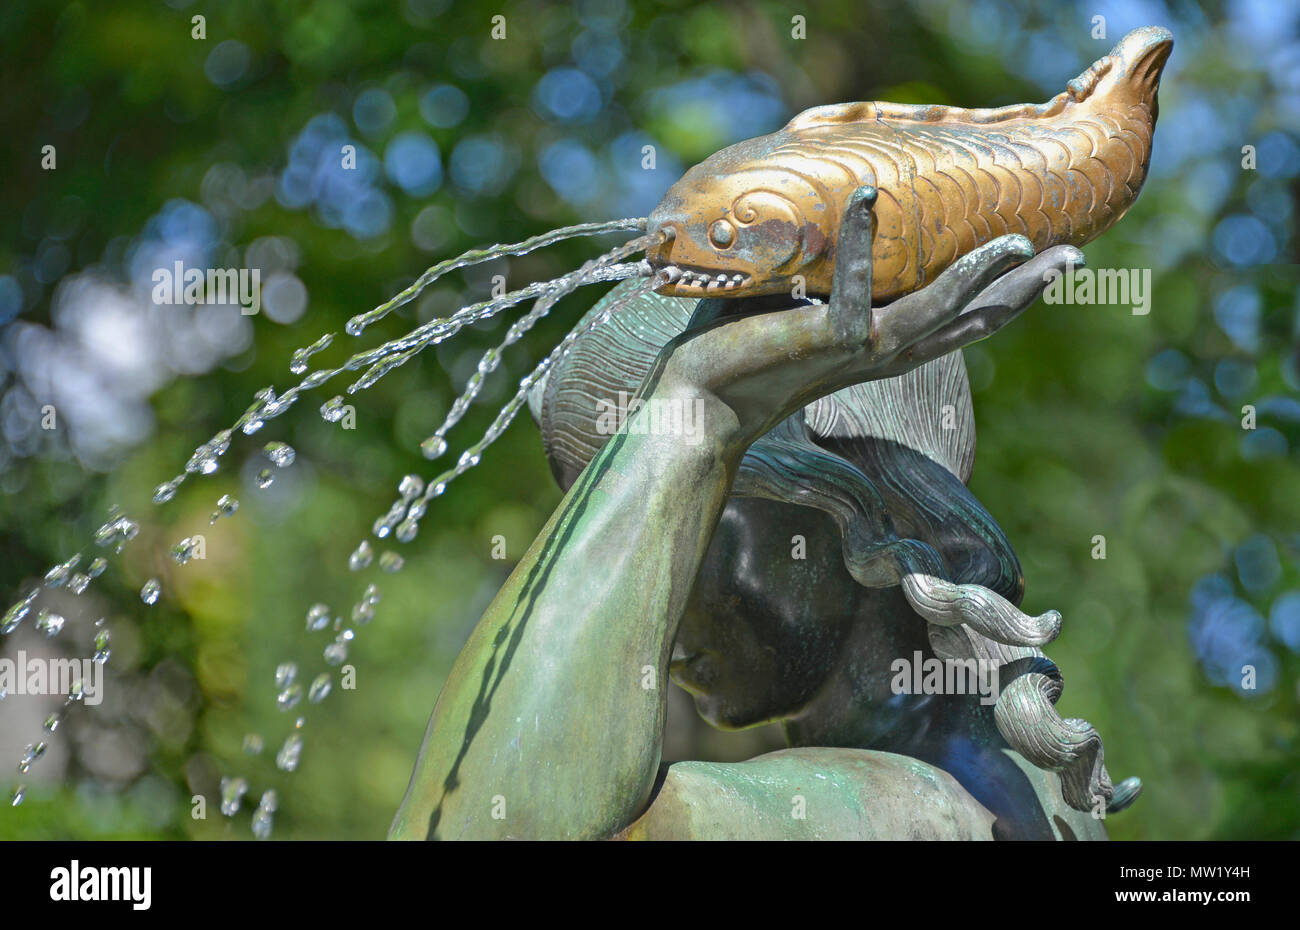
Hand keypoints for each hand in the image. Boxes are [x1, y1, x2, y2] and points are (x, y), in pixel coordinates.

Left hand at [651, 185, 1083, 456]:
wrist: (700, 401)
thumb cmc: (741, 347)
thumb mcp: (800, 300)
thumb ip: (830, 265)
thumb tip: (838, 205)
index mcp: (884, 343)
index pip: (960, 320)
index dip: (1008, 294)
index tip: (1055, 261)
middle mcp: (885, 351)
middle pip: (973, 322)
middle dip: (1025, 292)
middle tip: (1075, 257)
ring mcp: (861, 348)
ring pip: (938, 312)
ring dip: (978, 274)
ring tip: (1017, 239)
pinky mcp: (827, 339)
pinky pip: (855, 287)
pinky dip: (862, 241)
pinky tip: (871, 198)